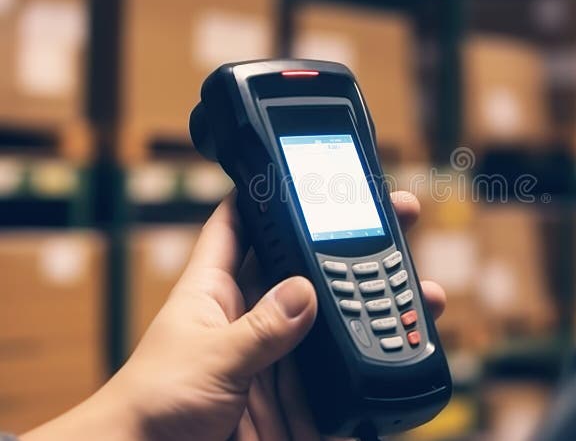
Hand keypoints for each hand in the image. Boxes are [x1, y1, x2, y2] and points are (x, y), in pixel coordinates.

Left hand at [22, 191, 444, 440]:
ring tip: (421, 288)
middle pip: (307, 270)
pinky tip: (404, 351)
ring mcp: (278, 362)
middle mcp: (251, 322)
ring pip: (335, 325)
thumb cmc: (149, 408)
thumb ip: (257, 331)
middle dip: (348, 245)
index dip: (265, 196)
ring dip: (374, 307)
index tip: (303, 172)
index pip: (239, 228)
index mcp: (216, 295)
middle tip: (395, 216)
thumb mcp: (206, 360)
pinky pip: (344, 383)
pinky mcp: (298, 404)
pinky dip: (374, 369)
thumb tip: (304, 293)